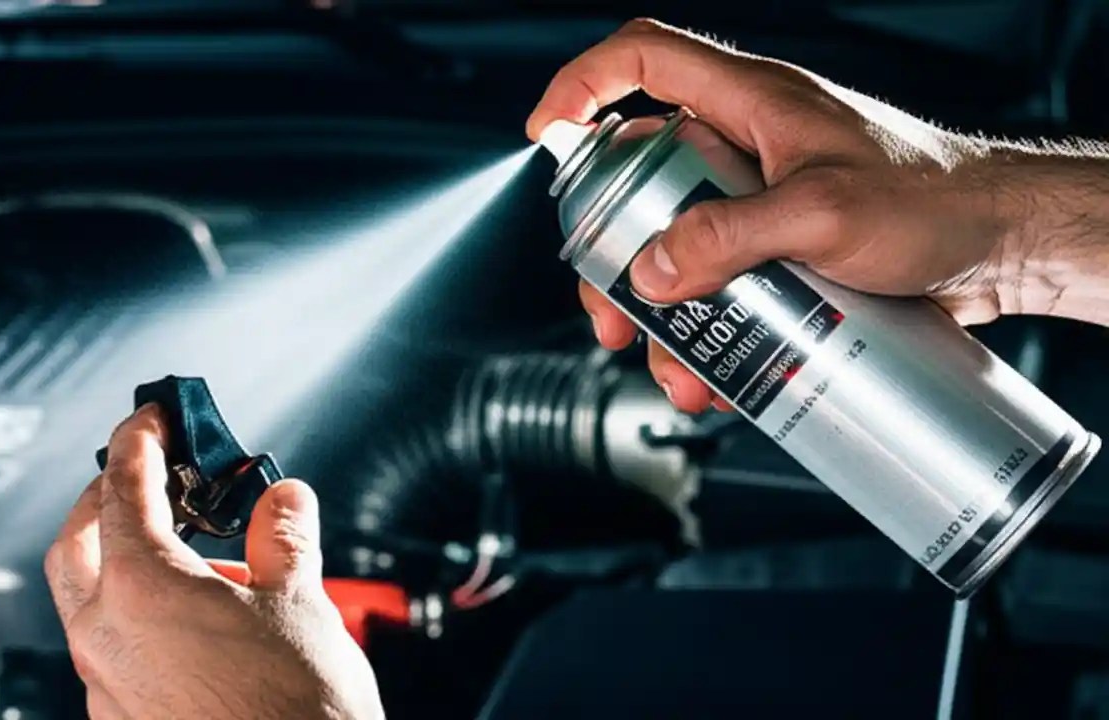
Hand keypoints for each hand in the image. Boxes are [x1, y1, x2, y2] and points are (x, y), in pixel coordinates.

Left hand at [44, 404, 383, 719]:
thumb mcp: (302, 600)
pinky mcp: (121, 716)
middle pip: (77, 541)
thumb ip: (283, 535)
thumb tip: (283, 499)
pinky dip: (135, 610)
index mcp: (142, 589)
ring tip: (189, 549)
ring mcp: (107, 682)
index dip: (140, 441)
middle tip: (151, 474)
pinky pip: (110, 645)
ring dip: (120, 556)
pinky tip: (192, 618)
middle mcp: (106, 635)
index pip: (123, 488)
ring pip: (86, 597)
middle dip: (107, 496)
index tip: (154, 419)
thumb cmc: (295, 710)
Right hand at [527, 19, 1038, 412]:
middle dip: (612, 251)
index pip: (645, 59)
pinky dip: (708, 330)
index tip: (544, 134)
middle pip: (641, 178)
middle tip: (609, 308)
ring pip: (676, 246)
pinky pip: (720, 284)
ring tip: (673, 366)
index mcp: (751, 103)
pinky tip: (717, 375)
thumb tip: (653, 271)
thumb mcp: (823, 214)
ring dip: (661, 312)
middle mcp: (746, 145)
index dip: (584, 85)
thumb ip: (731, 236)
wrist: (1001, 244)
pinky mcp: (782, 249)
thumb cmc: (932, 198)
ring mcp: (762, 199)